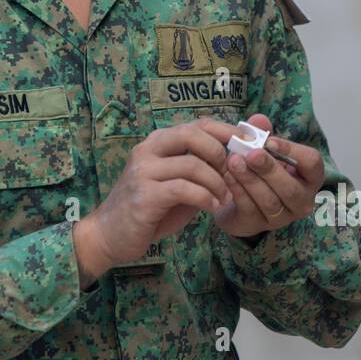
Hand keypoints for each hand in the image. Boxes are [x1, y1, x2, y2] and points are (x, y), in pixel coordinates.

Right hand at [79, 121, 233, 274]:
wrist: (110, 235)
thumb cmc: (150, 209)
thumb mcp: (179, 184)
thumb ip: (202, 170)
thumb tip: (238, 158)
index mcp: (158, 142)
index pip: (197, 124)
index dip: (227, 130)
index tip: (250, 142)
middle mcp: (148, 150)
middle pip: (192, 134)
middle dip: (220, 151)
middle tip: (233, 172)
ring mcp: (143, 171)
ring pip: (192, 164)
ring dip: (217, 182)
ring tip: (225, 197)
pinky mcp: (144, 195)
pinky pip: (183, 189)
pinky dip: (205, 197)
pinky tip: (212, 207)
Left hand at [211, 113, 324, 238]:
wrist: (236, 198)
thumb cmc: (258, 169)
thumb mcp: (261, 149)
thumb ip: (261, 133)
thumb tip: (258, 120)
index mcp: (309, 177)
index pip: (313, 164)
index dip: (293, 151)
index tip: (269, 141)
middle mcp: (301, 200)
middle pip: (290, 188)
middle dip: (269, 169)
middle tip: (250, 153)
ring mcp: (281, 217)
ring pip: (269, 201)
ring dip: (250, 180)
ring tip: (233, 161)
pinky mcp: (258, 225)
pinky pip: (250, 208)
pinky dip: (237, 190)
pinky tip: (226, 175)